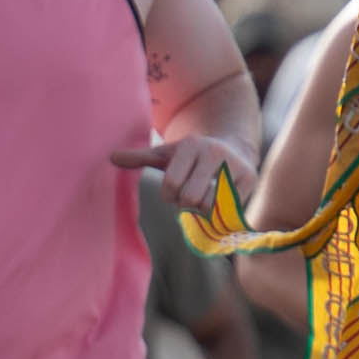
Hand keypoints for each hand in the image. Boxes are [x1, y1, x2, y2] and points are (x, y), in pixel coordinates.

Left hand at [120, 130, 260, 232]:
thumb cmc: (191, 155)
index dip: (169, 196)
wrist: (233, 145)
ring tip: (206, 195)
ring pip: (210, 206)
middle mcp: (214, 152)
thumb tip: (110, 157)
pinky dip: (220, 213)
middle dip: (186, 204)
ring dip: (203, 210)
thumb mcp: (167, 154)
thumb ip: (140, 158)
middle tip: (190, 195)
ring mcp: (234, 165)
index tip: (174, 191)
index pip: (171, 186)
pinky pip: (228, 211)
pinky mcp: (249, 179)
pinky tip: (220, 200)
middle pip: (190, 199)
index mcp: (190, 145)